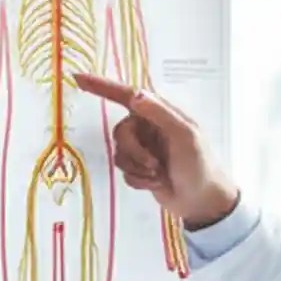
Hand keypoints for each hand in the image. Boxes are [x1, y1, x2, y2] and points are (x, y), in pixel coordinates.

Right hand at [74, 73, 238, 229]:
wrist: (202, 202)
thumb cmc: (199, 165)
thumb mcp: (185, 136)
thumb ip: (160, 114)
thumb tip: (135, 94)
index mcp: (160, 112)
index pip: (127, 95)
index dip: (102, 86)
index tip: (77, 78)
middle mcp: (148, 127)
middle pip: (120, 133)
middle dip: (135, 152)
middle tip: (155, 164)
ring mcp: (143, 148)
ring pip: (119, 154)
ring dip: (139, 168)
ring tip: (160, 175)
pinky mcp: (139, 168)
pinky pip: (123, 171)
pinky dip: (139, 180)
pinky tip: (157, 183)